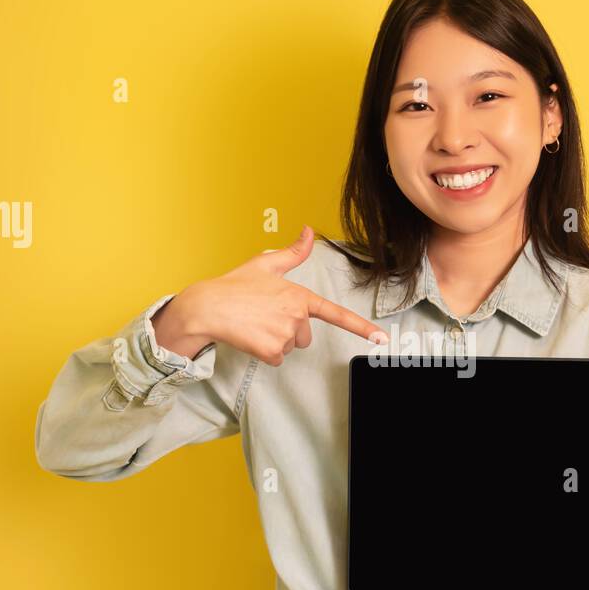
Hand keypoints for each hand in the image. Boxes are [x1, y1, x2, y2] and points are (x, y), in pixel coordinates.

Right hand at [152, 225, 388, 364]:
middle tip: (264, 316)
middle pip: (305, 336)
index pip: (336, 314)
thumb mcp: (266, 265)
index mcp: (299, 296)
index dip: (362, 328)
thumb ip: (293, 252)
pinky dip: (264, 352)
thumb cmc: (234, 286)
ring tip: (254, 324)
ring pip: (289, 347)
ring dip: (275, 340)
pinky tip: (250, 336)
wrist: (207, 307)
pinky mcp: (272, 352)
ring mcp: (285, 335)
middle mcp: (296, 316)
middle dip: (289, 330)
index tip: (381, 339)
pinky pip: (277, 358)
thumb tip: (309, 231)